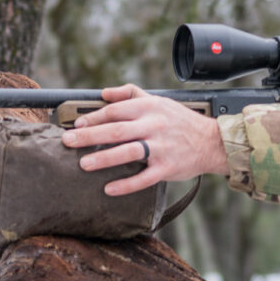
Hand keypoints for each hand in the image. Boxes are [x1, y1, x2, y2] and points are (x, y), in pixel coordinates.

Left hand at [61, 84, 229, 195]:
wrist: (211, 142)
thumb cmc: (180, 120)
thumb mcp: (158, 100)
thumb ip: (130, 94)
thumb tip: (104, 93)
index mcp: (149, 108)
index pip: (115, 111)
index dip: (93, 117)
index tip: (76, 124)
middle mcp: (154, 126)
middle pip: (116, 130)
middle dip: (88, 136)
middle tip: (68, 142)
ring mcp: (161, 148)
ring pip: (128, 152)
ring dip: (103, 158)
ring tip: (83, 164)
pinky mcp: (167, 168)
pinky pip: (144, 178)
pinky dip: (126, 184)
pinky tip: (109, 188)